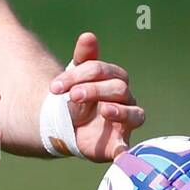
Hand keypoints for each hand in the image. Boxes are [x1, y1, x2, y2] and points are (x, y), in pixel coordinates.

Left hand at [49, 31, 144, 161]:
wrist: (68, 127)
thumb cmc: (77, 99)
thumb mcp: (76, 78)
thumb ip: (83, 58)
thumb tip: (88, 36)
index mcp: (115, 80)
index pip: (102, 71)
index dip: (78, 75)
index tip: (54, 87)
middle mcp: (126, 100)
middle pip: (118, 89)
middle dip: (94, 89)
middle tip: (71, 95)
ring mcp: (125, 123)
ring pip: (135, 114)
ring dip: (120, 111)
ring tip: (103, 110)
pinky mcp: (118, 144)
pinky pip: (128, 148)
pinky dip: (126, 151)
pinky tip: (120, 153)